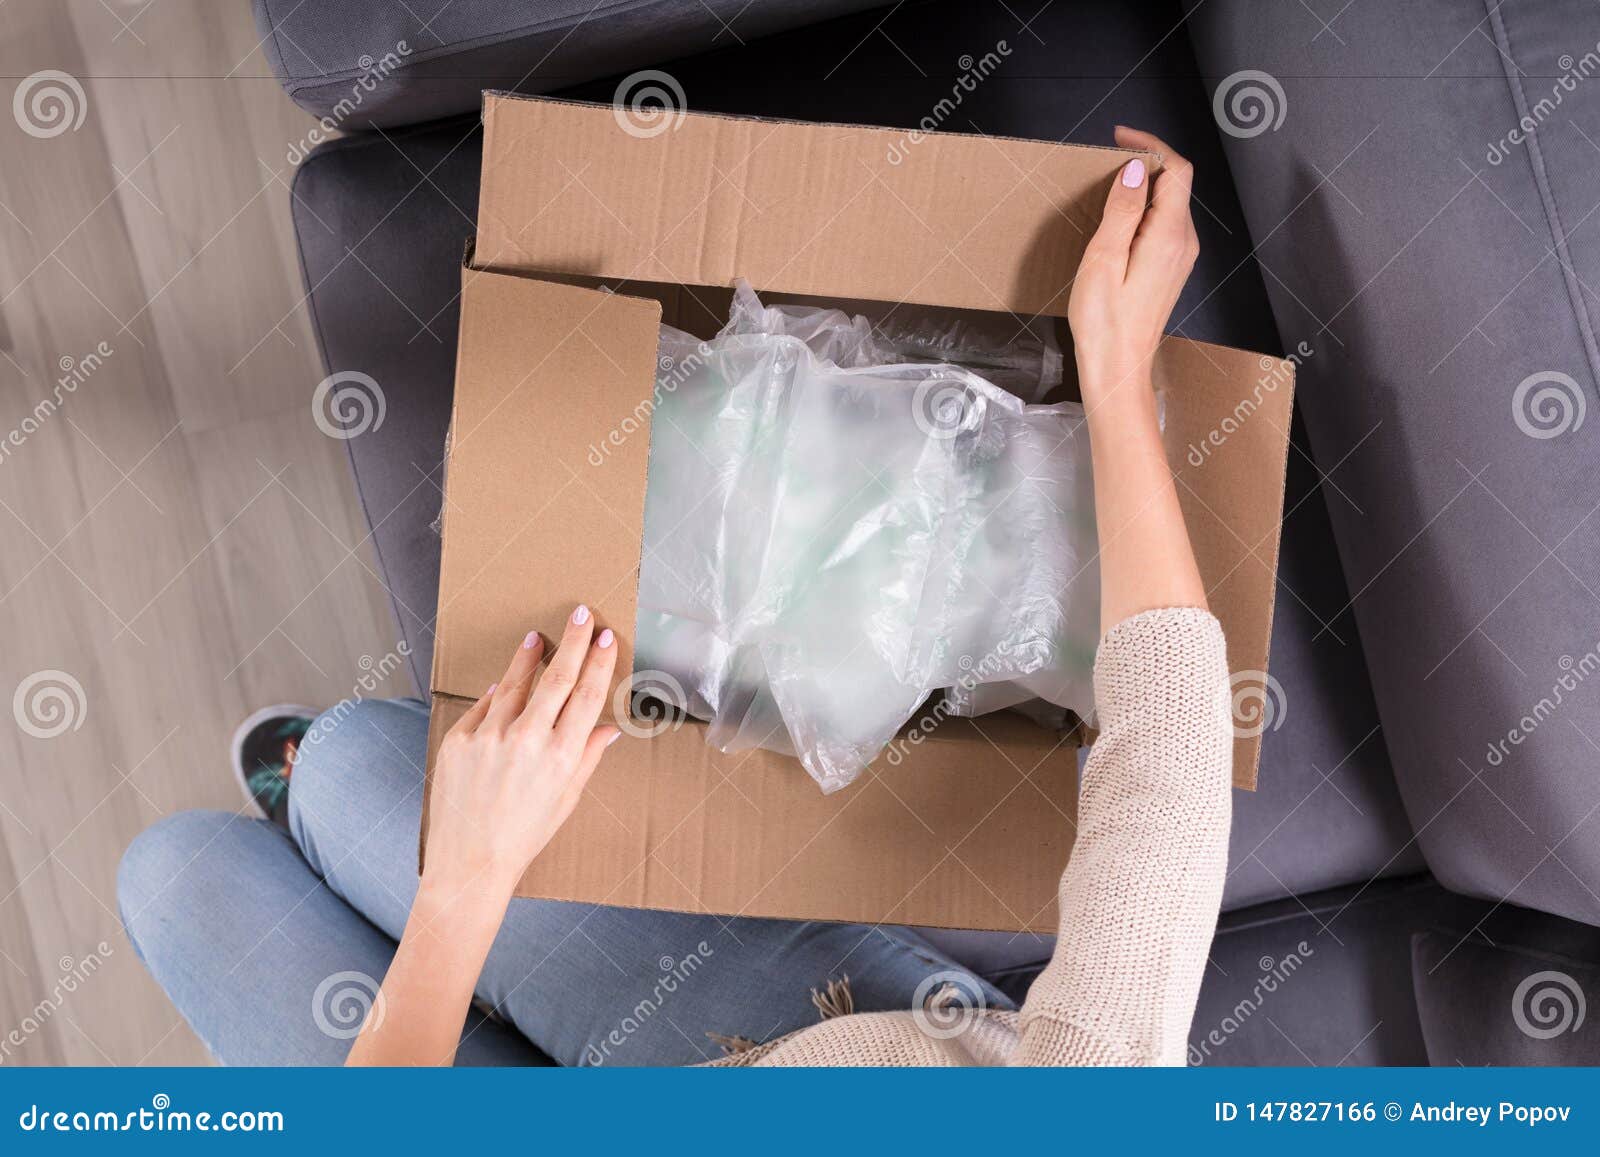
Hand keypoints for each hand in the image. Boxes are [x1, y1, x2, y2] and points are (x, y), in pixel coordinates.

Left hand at [424, 605, 621, 899]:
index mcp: (561, 757)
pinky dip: (496, 694)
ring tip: (537, 638)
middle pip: (556, 677)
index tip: (605, 638)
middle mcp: (527, 741)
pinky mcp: (459, 740)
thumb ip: (587, 758)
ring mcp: (490, 738)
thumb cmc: (523, 836)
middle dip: (572, 642)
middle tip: (580, 615)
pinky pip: (483, 707)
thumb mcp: (566, 799)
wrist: (470, 862)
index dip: (598, 662)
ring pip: (515, 683)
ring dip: (529, 658)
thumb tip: (607, 729)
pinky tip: (504, 683)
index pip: (586, 695)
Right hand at [1067, 126, 1198, 405]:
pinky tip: (1116, 221)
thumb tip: (1135, 170)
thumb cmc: (1105, 322)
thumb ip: (1123, 210)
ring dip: (1142, 189)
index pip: (1176, 170)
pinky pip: (1162, 227)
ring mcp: (1179, 258)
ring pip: (1169, 205)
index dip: (1151, 145)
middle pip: (1175, 184)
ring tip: (1107, 188)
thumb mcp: (1104, 258)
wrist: (1117, 369)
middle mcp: (1183, 243)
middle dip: (1144, 164)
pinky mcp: (1169, 270)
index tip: (1120, 137)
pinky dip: (1143, 212)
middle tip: (1106, 160)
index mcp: (1169, 235)